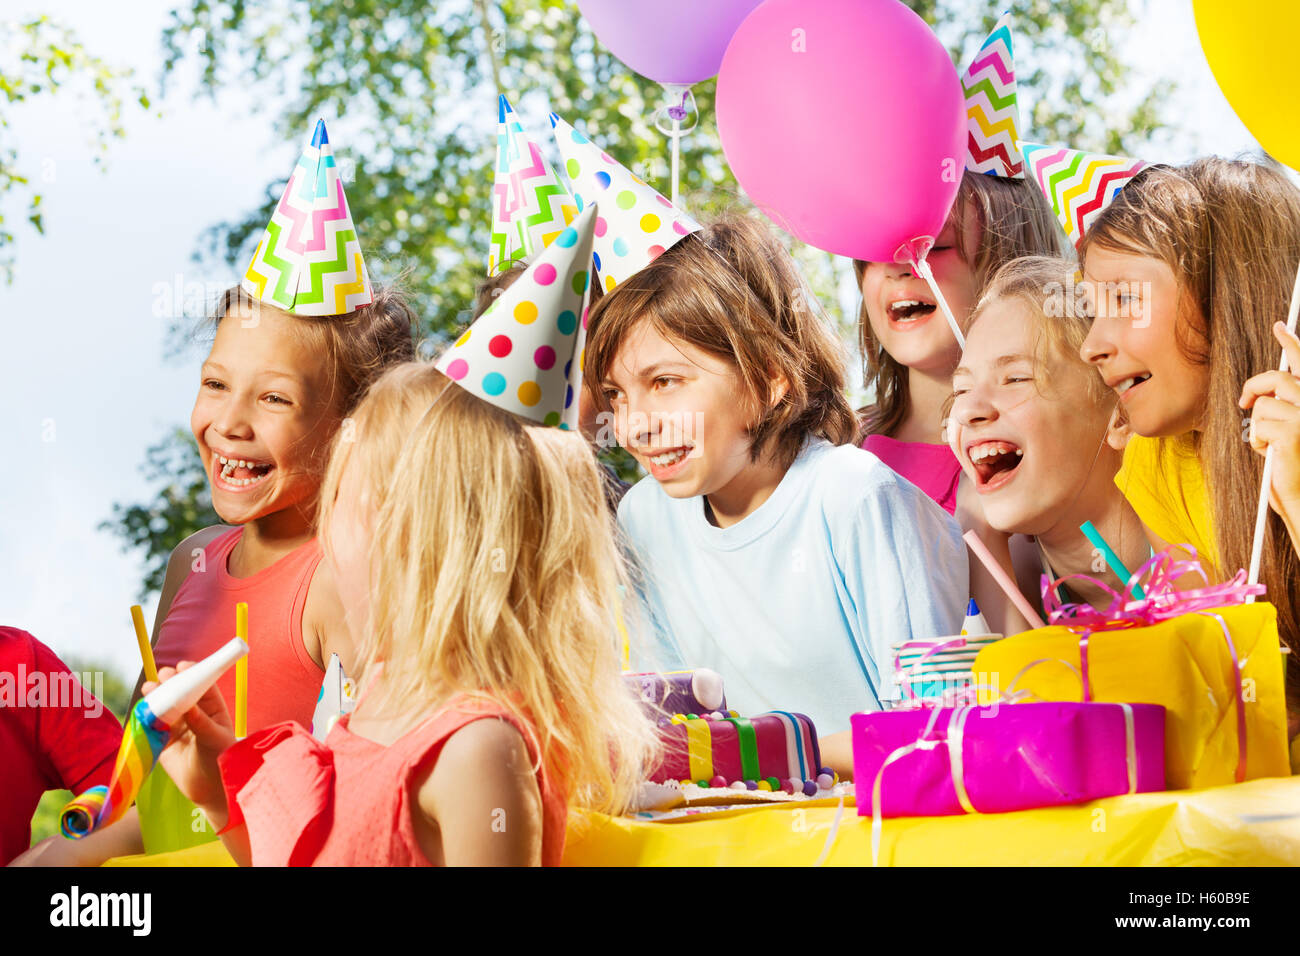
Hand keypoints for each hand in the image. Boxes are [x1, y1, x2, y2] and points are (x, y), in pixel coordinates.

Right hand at [145, 663, 235, 827]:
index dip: (193, 673)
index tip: (184, 667)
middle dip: (171, 681)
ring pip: (164, 705)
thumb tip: (191, 707)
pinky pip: (151, 724)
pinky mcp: (162, 739)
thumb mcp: (215, 740)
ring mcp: (176, 725)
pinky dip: (145, 715)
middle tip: (164, 677)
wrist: (209, 789)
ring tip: (151, 689)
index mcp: (212, 707)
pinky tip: (142, 709)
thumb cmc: (221, 760)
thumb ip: (202, 724)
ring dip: (156, 695)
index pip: (202, 685)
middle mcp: (193, 712)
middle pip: (180, 691)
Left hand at [1239, 321, 1299, 524]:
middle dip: (1253, 388)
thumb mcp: (1287, 434)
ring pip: (1262, 405)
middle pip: (1276, 378)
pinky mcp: (1295, 431)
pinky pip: (1257, 426)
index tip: (1280, 325)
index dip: (1291, 342)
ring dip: (1257, 427)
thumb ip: (1282, 409)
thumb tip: (1262, 394)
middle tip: (1244, 402)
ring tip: (1272, 447)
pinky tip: (1274, 456)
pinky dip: (1256, 443)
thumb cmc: (1295, 471)